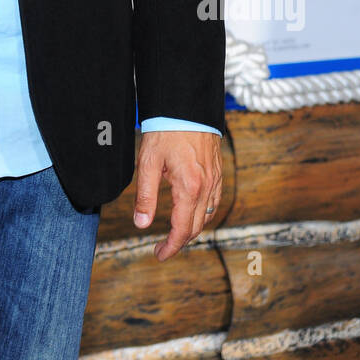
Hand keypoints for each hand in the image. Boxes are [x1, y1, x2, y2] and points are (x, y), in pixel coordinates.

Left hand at [133, 131, 221, 260]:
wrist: (186, 105)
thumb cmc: (165, 130)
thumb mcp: (148, 163)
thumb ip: (145, 196)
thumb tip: (141, 224)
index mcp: (189, 188)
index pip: (182, 230)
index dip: (170, 247)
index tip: (158, 254)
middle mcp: (207, 187)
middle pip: (196, 227)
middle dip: (179, 241)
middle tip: (161, 247)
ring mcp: (215, 179)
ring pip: (207, 215)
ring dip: (192, 228)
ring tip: (174, 232)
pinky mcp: (217, 171)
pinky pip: (214, 200)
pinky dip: (203, 212)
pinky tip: (191, 210)